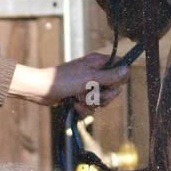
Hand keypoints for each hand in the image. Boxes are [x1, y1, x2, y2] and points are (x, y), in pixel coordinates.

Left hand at [10, 52, 130, 111]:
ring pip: (102, 99)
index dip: (119, 79)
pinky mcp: (81, 95)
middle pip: (113, 88)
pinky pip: (92, 106)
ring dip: (91, 103)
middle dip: (103, 96)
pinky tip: (74, 104)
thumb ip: (110, 76)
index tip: (112, 85)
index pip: (120, 67)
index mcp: (98, 62)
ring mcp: (88, 85)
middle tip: (92, 94)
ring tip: (79, 98)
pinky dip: (84, 107)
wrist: (42, 90)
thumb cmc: (64, 80)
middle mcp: (95, 72)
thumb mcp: (90, 78)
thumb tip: (128, 70)